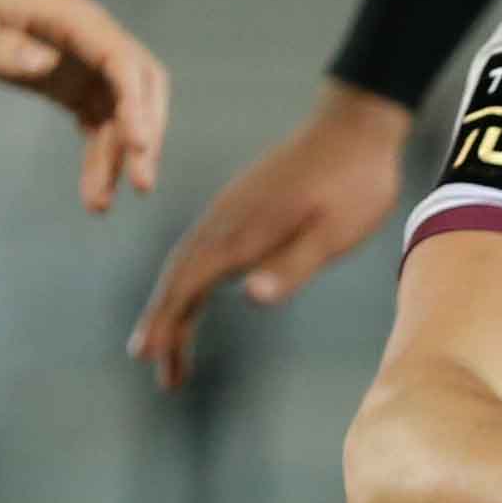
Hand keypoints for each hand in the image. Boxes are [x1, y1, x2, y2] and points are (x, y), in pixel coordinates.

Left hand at [0, 0, 168, 213]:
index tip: (138, 146)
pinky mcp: (72, 80)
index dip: (136, 102)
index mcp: (70, 15)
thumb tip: (47, 64)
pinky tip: (94, 187)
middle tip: (141, 184)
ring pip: (123, 110)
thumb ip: (0, 47)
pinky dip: (101, 153)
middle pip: (140, 85)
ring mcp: (83, 59)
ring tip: (99, 203)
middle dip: (145, 133)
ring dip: (119, 155)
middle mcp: (88, 35)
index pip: (121, 59)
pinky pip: (99, 120)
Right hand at [129, 83, 414, 385]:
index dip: (165, 321)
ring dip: (175, 310)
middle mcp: (225, 222)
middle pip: (179, 281)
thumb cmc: (353, 184)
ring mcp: (230, 212)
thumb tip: (253, 297)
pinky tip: (194, 298)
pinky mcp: (241, 206)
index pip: (188, 284)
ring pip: (188, 267)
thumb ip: (293, 265)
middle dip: (164, 327)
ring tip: (171, 351)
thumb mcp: (334, 233)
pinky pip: (203, 252)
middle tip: (162, 376)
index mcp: (243, 233)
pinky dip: (191, 283)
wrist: (356, 126)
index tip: (145, 355)